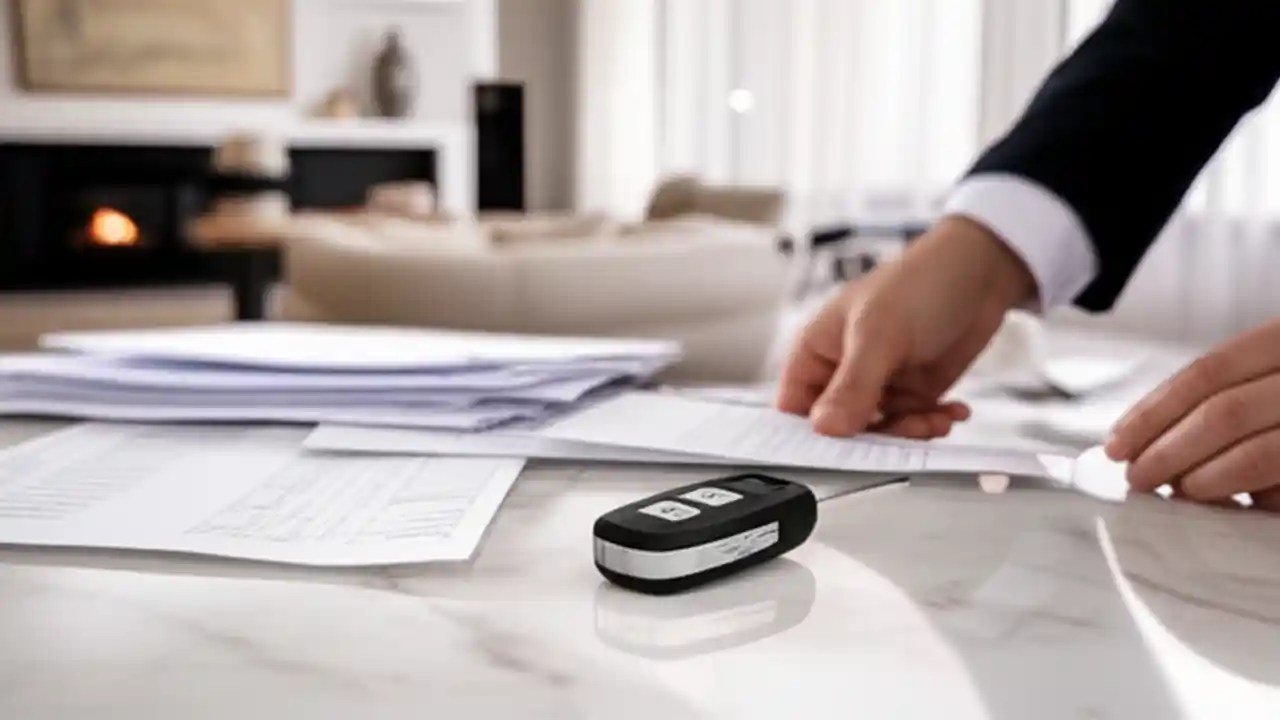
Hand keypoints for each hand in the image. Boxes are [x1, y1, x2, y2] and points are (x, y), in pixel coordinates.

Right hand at [776, 216, 1035, 437]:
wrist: (981, 270)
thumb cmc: (918, 282)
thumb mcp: (879, 334)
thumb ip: (852, 385)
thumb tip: (825, 429)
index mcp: (818, 350)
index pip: (794, 407)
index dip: (807, 434)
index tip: (834, 452)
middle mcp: (844, 370)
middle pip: (840, 428)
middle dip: (872, 438)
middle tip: (901, 435)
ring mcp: (880, 382)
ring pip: (880, 432)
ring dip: (909, 433)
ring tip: (935, 419)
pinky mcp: (914, 390)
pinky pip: (912, 423)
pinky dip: (933, 424)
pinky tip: (953, 411)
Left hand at [1106, 320, 1279, 511]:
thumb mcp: (1266, 369)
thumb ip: (1220, 394)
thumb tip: (1145, 443)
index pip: (1205, 373)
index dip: (1152, 411)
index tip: (1116, 444)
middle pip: (1223, 415)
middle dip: (1168, 452)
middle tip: (1137, 478)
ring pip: (1255, 456)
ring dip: (1205, 480)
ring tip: (1180, 492)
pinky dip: (1256, 497)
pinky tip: (1238, 505)